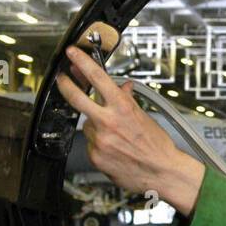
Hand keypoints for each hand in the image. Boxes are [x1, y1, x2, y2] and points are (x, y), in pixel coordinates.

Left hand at [55, 46, 204, 212]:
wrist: (162, 172)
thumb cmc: (158, 145)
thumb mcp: (144, 116)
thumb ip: (128, 100)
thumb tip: (122, 87)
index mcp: (122, 108)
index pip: (98, 78)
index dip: (82, 62)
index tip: (73, 53)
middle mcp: (108, 122)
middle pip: (76, 98)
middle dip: (66, 85)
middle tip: (62, 79)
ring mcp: (100, 140)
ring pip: (87, 125)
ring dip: (95, 126)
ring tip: (115, 136)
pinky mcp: (95, 156)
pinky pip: (90, 144)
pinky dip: (99, 144)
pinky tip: (113, 148)